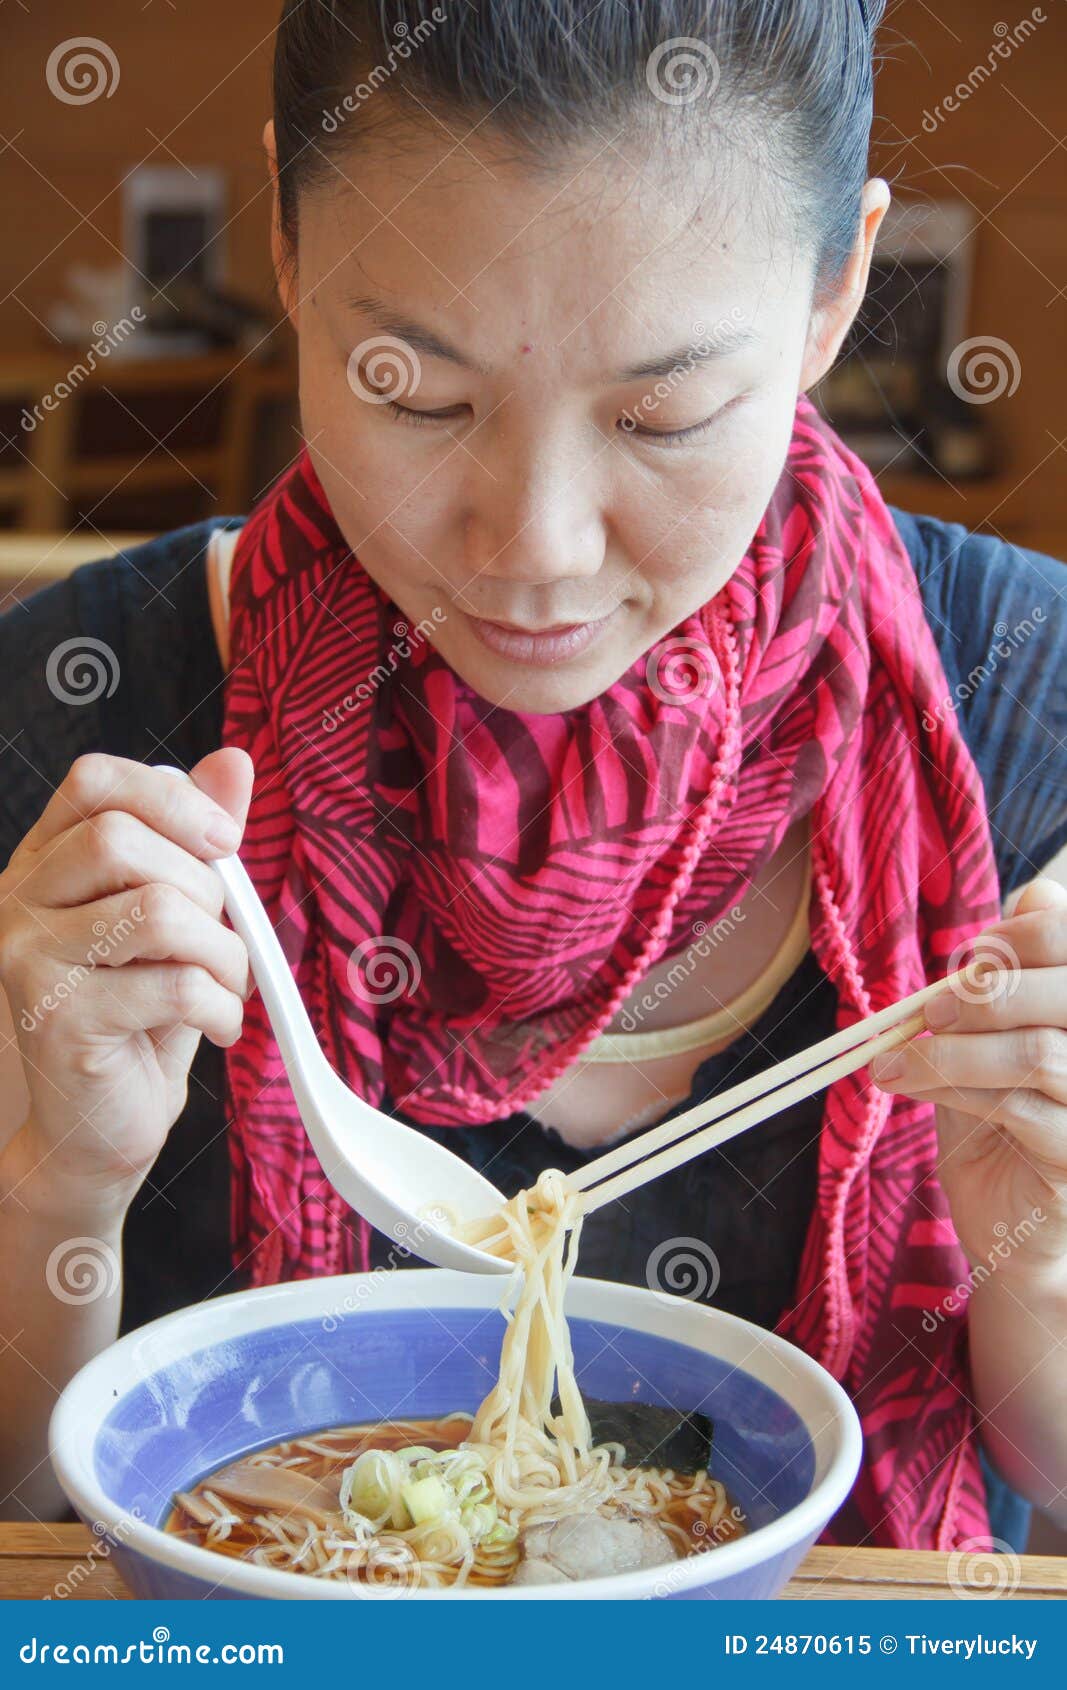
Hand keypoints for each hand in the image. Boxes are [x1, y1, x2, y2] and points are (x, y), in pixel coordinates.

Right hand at [0, 750, 252, 1212]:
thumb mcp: (179, 918)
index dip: (169, 796)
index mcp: (45, 863)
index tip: (223, 841)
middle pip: (123, 840)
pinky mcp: (56, 1019)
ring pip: (155, 909)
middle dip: (203, 885)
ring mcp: (28, 959)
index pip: (92, 782)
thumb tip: (234, 763)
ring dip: (221, 951)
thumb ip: (197, 841)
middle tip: (220, 937)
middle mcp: (20, 902)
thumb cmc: (140, 1015)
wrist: (98, 1126)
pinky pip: (171, 984)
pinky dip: (220, 1006)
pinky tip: (218, 1026)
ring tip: (226, 985)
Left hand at [870, 877, 1066, 1283]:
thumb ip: (1010, 975)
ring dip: (952, 1050)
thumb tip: (1032, 892)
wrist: (1007, 1218)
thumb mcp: (993, 1037)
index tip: (968, 959)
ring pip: (1036, 1052)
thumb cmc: (1000, 1117)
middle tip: (930, 1010)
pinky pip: (1018, 1108)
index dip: (1021, 936)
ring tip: (898, 1061)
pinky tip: (912, 1085)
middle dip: (987, 992)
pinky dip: (951, 1088)